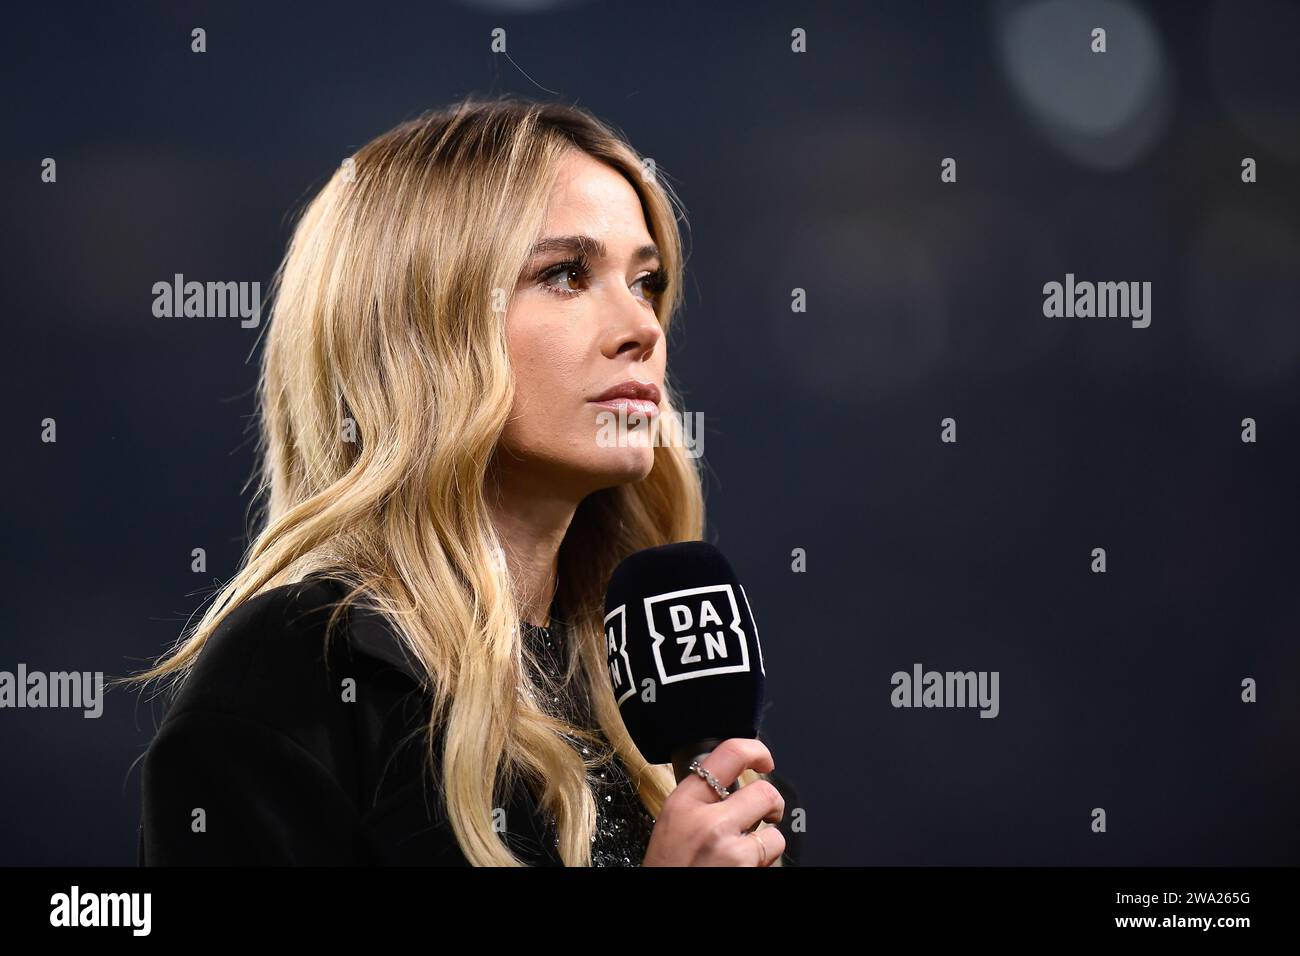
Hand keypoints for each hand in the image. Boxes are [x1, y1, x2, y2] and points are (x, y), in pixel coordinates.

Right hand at [641, 738, 786, 865]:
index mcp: (683, 802)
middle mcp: (707, 820)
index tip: (764, 759)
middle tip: (765, 815)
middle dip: (771, 805)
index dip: (756, 751)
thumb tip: (734, 787)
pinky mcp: (745, 869)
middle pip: (764, 791)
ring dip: (766, 843)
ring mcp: (728, 847)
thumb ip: (699, 802)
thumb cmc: (668, 869)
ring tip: (744, 855)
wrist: (660, 907)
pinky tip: (742, 870)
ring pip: (774, 832)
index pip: (729, 753)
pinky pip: (772, 858)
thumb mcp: (672, 826)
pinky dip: (764, 865)